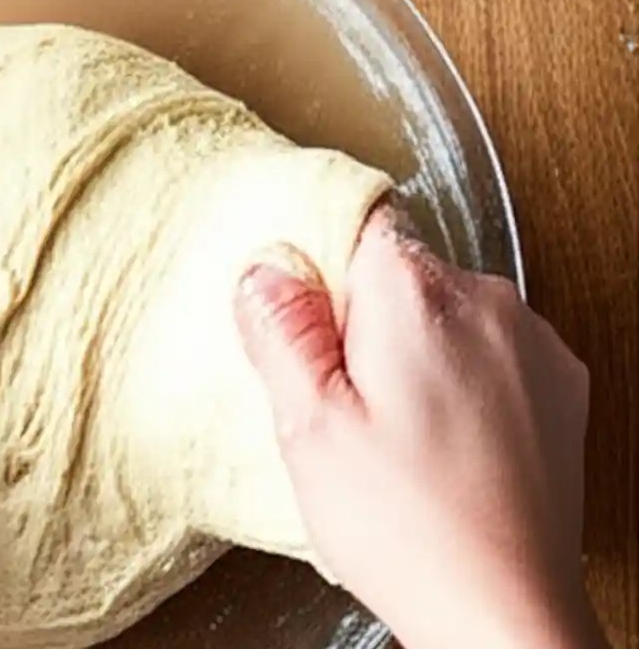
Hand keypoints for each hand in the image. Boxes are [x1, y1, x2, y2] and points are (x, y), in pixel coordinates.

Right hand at [234, 211, 603, 648]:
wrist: (504, 608)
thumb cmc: (405, 526)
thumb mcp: (308, 428)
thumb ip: (281, 333)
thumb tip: (265, 269)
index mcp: (413, 296)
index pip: (356, 218)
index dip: (319, 269)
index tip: (303, 322)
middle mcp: (485, 299)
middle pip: (399, 272)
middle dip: (362, 320)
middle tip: (342, 400)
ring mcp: (532, 341)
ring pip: (445, 314)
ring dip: (414, 351)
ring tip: (394, 433)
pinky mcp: (560, 384)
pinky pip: (491, 351)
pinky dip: (462, 380)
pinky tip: (439, 442)